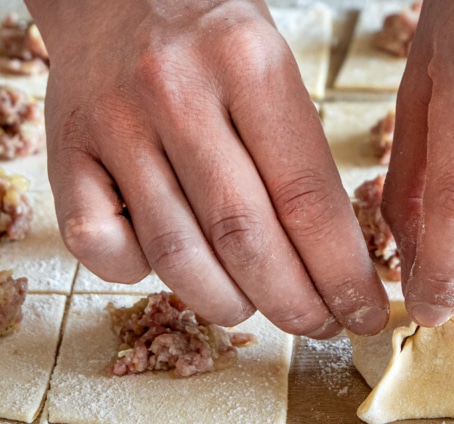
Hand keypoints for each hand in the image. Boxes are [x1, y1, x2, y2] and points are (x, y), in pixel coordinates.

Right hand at [27, 0, 388, 336]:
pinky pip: (98, 246)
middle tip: (319, 325)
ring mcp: (114, 123)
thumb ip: (301, 161)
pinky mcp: (62, 149)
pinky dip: (139, 275)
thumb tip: (335, 263)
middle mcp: (176, 91)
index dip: (342, 274)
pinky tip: (172, 267)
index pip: (308, 200)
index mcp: (248, 64)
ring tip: (254, 307)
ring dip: (226, 302)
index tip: (365, 312)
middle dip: (294, 303)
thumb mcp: (277, 71)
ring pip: (176, 254)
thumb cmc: (212, 41)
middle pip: (245, 238)